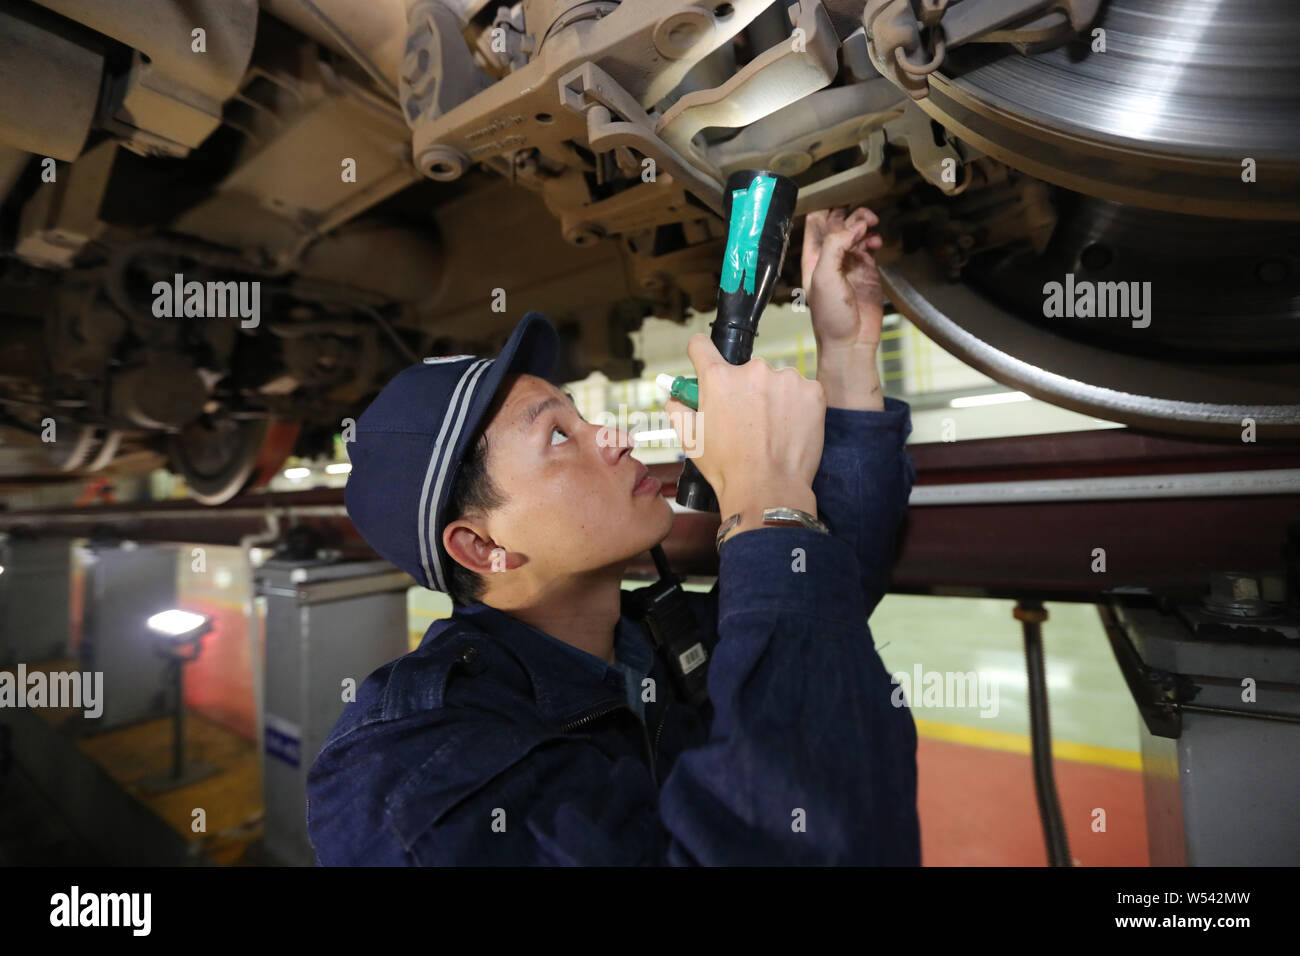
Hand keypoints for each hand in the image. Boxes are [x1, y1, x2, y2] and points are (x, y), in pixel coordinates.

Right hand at [664, 333, 821, 524]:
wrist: (768, 490)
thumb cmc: (728, 468)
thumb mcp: (690, 439)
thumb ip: (678, 409)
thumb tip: (675, 399)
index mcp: (719, 378)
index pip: (702, 346)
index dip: (700, 354)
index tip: (704, 360)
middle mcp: (753, 371)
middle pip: (744, 370)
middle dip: (743, 390)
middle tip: (745, 421)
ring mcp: (786, 379)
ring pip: (775, 381)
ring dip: (772, 397)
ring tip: (770, 430)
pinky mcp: (812, 392)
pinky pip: (801, 391)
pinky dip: (797, 406)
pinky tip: (789, 429)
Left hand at [800, 206, 887, 410]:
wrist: (851, 342)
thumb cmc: (831, 316)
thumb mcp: (825, 277)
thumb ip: (835, 247)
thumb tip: (853, 225)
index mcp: (813, 257)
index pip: (816, 222)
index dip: (828, 208)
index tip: (842, 200)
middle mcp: (830, 257)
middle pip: (838, 222)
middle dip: (850, 214)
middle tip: (862, 219)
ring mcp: (849, 262)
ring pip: (855, 231)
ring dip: (863, 223)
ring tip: (871, 226)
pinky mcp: (866, 270)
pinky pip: (869, 245)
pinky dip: (874, 239)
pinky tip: (876, 243)